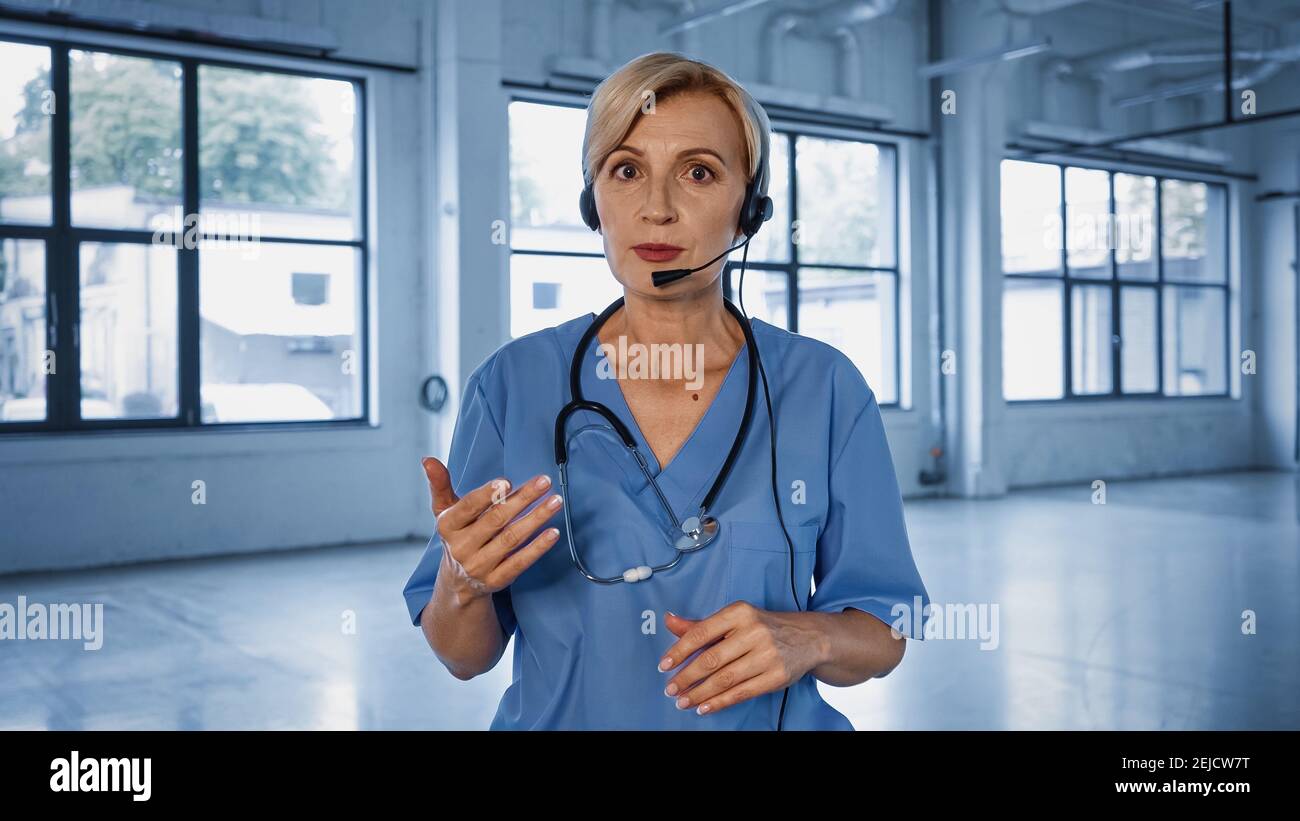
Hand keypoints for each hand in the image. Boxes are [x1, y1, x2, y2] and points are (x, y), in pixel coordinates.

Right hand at [421, 456, 564, 604]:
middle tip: (544, 482)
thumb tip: (428, 459)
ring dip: (536, 518)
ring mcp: (479, 566)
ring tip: (555, 502)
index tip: (507, 482)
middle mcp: (461, 548)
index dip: (487, 494)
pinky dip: (538, 547)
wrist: (458, 581)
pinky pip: (520, 562)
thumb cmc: (458, 534)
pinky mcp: (497, 580)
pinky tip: (553, 532)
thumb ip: (440, 484)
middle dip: (522, 499)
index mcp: (448, 526)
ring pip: (511, 539)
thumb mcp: (445, 510)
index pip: (468, 507)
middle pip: (495, 520)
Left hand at [658, 603, 825, 715]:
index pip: (702, 633)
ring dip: (700, 693)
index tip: (664, 665)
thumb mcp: (735, 619)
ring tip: (683, 701)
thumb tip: (669, 621)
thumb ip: (701, 624)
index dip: (679, 651)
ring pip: (725, 679)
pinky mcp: (776, 676)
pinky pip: (742, 692)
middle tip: (671, 689)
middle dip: (687, 677)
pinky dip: (720, 702)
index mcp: (739, 613)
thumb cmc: (764, 627)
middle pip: (712, 659)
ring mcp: (767, 655)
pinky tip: (704, 707)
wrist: (808, 637)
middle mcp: (754, 632)